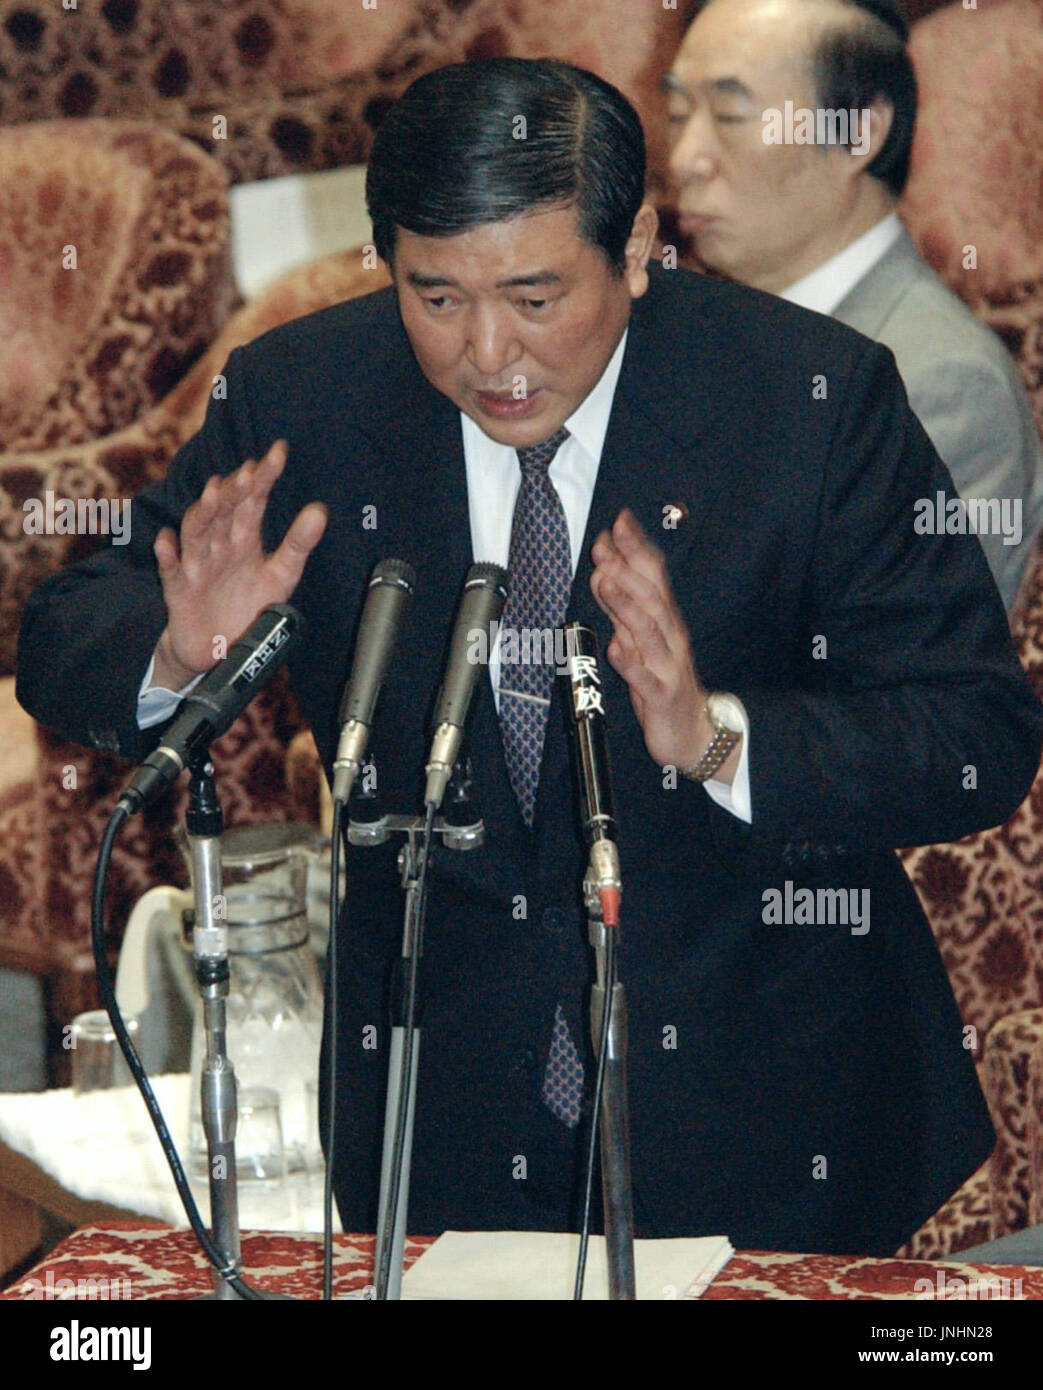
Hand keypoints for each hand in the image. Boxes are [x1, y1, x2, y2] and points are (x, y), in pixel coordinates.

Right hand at [150, 440, 326, 687]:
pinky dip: (167, 555)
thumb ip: (298, 544)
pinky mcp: (179, 590)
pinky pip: (171, 570)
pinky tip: (168, 542)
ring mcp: (197, 564)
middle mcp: (219, 544)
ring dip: (203, 512)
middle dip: (235, 490)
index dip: (264, 477)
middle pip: (225, 510)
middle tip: (249, 472)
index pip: (254, 500)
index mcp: (244, 537)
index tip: (278, 453)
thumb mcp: (281, 575)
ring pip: (196, 532)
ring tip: (214, 494)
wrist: (219, 648)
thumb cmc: (248, 605)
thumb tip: (320, 510)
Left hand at [590, 508, 731, 777]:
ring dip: (625, 605)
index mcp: (666, 620)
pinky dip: (630, 662)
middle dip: (626, 568)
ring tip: (605, 581)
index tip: (619, 521)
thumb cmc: (664, 680)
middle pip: (650, 596)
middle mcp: (670, 637)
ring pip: (647, 631)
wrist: (693, 732)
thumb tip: (604, 569)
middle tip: (604, 546)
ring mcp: (667, 665)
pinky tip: (616, 648)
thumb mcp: (642, 638)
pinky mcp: (660, 696)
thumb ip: (622, 606)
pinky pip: (644, 678)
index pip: (653, 575)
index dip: (637, 548)